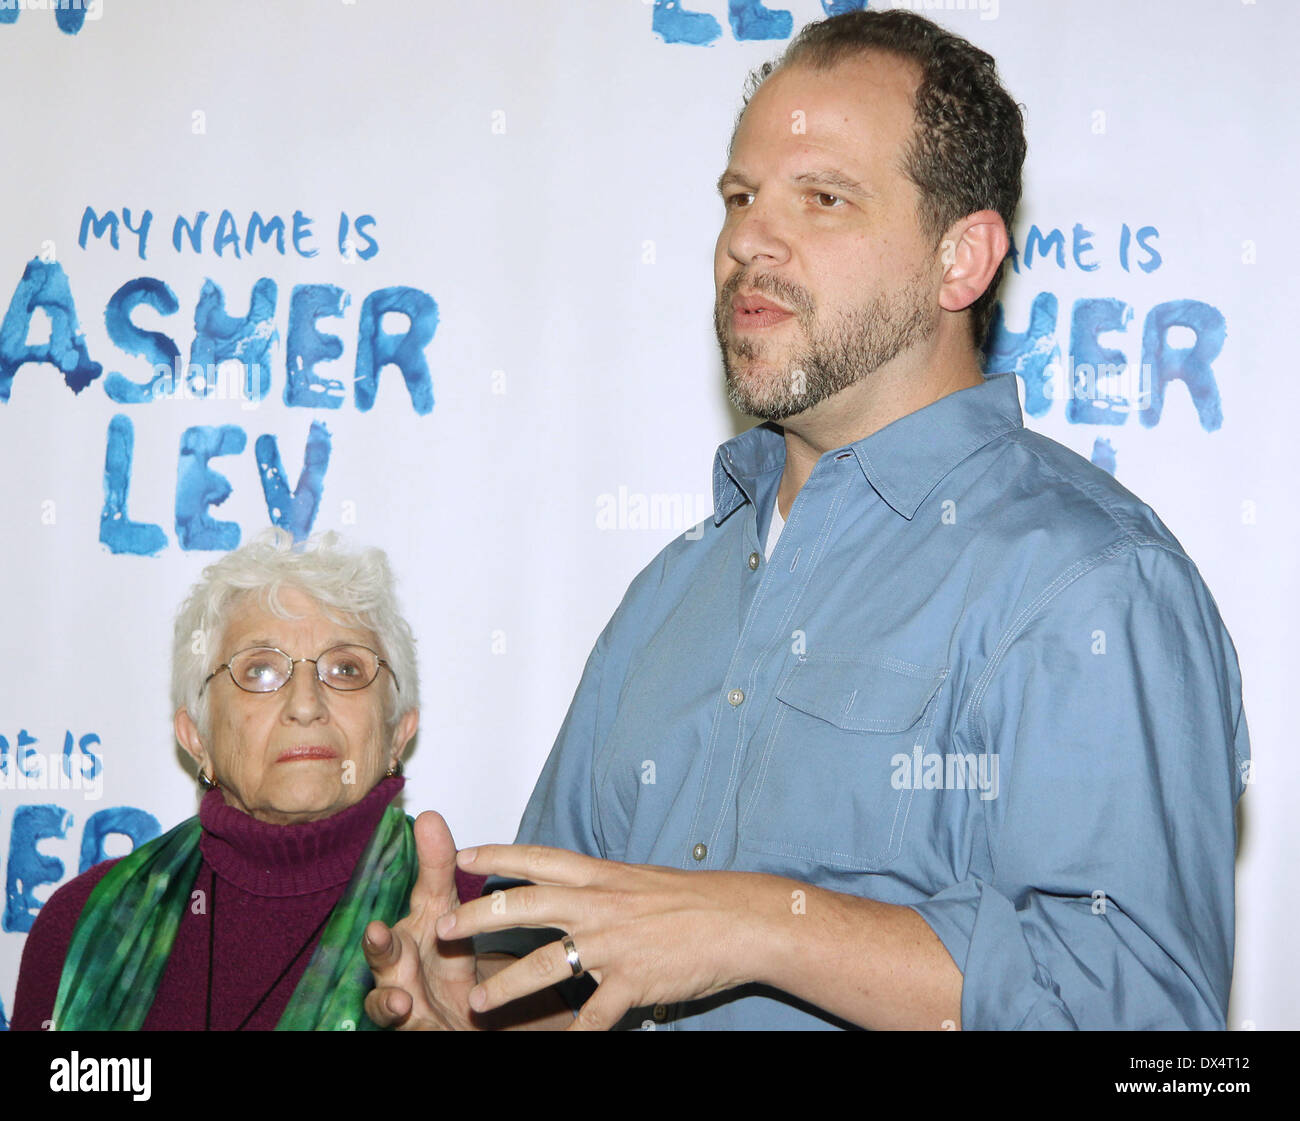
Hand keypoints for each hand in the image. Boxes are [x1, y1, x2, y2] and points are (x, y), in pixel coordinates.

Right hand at [362, 811, 479, 1029]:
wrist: (455, 1013)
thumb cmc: (441, 956)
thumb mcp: (446, 911)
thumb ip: (438, 867)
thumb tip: (428, 815)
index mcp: (404, 933)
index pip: (408, 910)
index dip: (393, 918)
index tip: (384, 912)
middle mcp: (393, 967)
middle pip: (380, 959)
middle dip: (377, 950)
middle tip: (377, 935)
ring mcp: (399, 1001)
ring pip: (383, 1005)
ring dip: (387, 1002)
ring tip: (398, 1000)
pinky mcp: (415, 1029)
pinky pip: (413, 1032)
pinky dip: (415, 1030)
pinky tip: (419, 1025)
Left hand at [436, 844, 787, 1030]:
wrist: (738, 918)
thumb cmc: (692, 899)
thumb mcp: (637, 880)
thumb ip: (599, 886)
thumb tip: (568, 884)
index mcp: (600, 876)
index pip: (537, 859)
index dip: (496, 854)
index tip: (461, 853)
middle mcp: (598, 905)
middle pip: (525, 906)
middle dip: (479, 917)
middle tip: (443, 928)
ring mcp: (612, 944)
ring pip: (547, 964)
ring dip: (507, 987)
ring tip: (477, 1005)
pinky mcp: (631, 980)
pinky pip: (594, 1015)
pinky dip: (575, 1035)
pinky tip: (558, 1046)